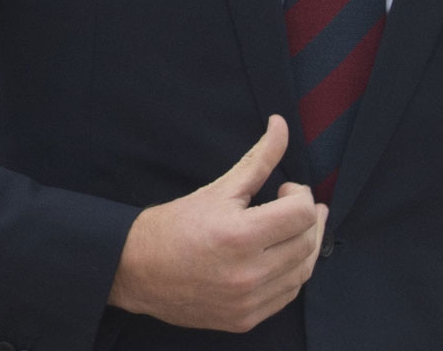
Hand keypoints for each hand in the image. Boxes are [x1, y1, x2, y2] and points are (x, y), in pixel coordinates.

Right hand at [107, 115, 328, 331]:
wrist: (134, 270)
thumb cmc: (176, 226)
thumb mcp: (219, 189)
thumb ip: (259, 159)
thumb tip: (281, 124)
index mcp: (239, 236)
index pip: (302, 214)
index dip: (301, 196)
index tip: (286, 191)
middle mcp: (246, 274)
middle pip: (307, 242)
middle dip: (308, 219)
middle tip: (295, 207)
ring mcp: (246, 301)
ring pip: (303, 271)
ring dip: (306, 246)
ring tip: (296, 229)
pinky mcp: (243, 319)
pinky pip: (287, 295)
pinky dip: (292, 274)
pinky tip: (283, 257)